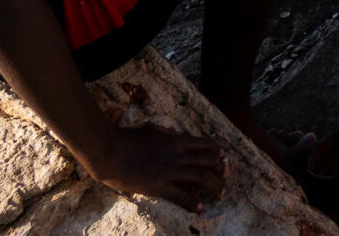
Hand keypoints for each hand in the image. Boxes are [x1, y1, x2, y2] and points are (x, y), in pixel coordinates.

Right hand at [89, 124, 226, 210]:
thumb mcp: (151, 128)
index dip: (216, 151)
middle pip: (208, 161)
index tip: (222, 157)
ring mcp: (170, 171)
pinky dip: (193, 203)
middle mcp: (178, 155)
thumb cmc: (127, 138)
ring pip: (201, 178)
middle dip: (221, 168)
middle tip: (228, 175)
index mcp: (176, 140)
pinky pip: (181, 196)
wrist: (111, 153)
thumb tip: (176, 134)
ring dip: (215, 185)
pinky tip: (200, 209)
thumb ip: (166, 132)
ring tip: (222, 192)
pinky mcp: (160, 186)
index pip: (205, 144)